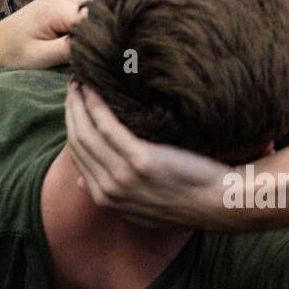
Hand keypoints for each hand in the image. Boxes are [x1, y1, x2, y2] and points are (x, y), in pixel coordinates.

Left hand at [0, 0, 92, 71]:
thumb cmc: (16, 54)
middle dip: (98, 34)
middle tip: (85, 55)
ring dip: (93, 29)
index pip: (97, 21)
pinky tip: (74, 38)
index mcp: (58, 6)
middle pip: (99, 14)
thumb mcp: (44, 57)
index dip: (101, 40)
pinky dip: (86, 25)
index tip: (97, 58)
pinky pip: (87, 10)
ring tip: (77, 47)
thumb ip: (73, 48)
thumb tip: (104, 44)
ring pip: (96, 12)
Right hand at [64, 81, 238, 229]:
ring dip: (79, 103)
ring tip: (79, 81)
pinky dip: (96, 105)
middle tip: (72, 86)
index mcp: (104, 198)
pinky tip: (94, 89)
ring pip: (87, 132)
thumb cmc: (184, 198)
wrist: (217, 202)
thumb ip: (111, 194)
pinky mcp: (139, 160)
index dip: (71, 127)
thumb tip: (81, 181)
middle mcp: (108, 189)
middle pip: (78, 141)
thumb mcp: (139, 207)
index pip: (77, 156)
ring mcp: (122, 175)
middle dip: (71, 110)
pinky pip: (108, 127)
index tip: (72, 105)